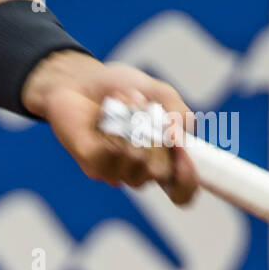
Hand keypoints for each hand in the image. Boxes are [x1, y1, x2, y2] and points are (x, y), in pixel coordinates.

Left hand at [22, 50, 198, 205]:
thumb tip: (179, 140)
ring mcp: (115, 170)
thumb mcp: (159, 92)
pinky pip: (108, 156)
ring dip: (131, 125)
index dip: (187, 180)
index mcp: (164, 157)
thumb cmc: (121, 87)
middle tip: (142, 104)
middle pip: (159, 174)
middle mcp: (141, 169)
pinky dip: (110, 128)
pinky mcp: (92, 164)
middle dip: (153, 133)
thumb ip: (179, 114)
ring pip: (135, 163)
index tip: (182, 153)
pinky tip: (104, 115)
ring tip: (121, 100)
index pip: (182, 191)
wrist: (81, 78)